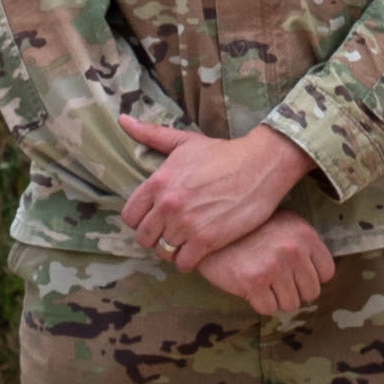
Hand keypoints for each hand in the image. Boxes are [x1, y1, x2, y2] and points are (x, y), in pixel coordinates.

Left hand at [117, 119, 315, 263]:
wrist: (262, 164)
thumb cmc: (224, 153)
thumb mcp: (185, 141)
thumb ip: (151, 134)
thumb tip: (122, 119)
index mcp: (158, 182)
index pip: (129, 216)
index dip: (141, 220)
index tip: (155, 219)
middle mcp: (168, 204)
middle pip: (144, 237)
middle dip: (155, 237)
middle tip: (171, 233)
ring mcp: (187, 223)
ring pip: (163, 252)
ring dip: (172, 250)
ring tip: (184, 243)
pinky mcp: (207, 239)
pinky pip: (183, 263)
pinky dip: (188, 261)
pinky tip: (197, 252)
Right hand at [192, 213, 334, 316]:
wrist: (210, 232)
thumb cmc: (250, 231)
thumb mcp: (285, 225)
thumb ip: (304, 246)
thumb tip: (320, 276)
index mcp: (305, 235)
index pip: (327, 273)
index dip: (311, 278)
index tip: (295, 274)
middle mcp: (293, 250)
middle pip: (311, 293)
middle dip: (294, 291)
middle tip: (275, 280)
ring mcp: (274, 266)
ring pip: (291, 304)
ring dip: (276, 299)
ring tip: (262, 281)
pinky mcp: (254, 282)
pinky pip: (269, 309)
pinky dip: (259, 303)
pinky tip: (250, 286)